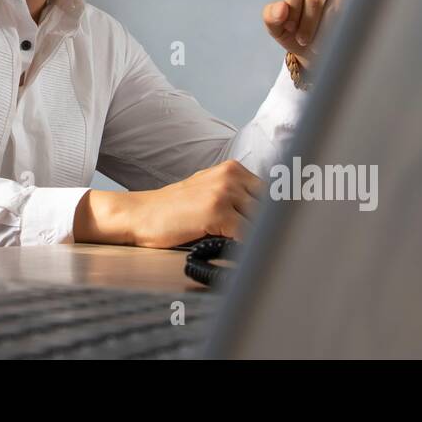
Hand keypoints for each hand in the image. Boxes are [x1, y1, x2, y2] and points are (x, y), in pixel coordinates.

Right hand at [127, 160, 265, 247]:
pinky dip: (245, 248)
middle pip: (271, 208)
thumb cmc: (174, 209)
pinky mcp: (218, 212)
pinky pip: (247, 235)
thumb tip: (271, 217)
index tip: (280, 230)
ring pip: (261, 223)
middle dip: (268, 229)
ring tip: (247, 251)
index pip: (273, 193)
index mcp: (233, 169)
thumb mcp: (209, 192)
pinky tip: (235, 252)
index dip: (277, 215)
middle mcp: (231, 176)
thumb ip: (238, 197)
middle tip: (265, 246)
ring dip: (257, 240)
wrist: (141, 215)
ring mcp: (225, 192)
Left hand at [261, 0, 346, 69]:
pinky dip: (338, 31)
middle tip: (302, 40)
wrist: (317, 49)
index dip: (293, 9)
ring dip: (323, 31)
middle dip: (307, 23)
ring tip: (316, 45)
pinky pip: (350, 16)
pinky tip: (333, 39)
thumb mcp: (278, 28)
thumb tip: (281, 8)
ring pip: (334, 9)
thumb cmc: (296, 33)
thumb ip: (271, 17)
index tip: (289, 28)